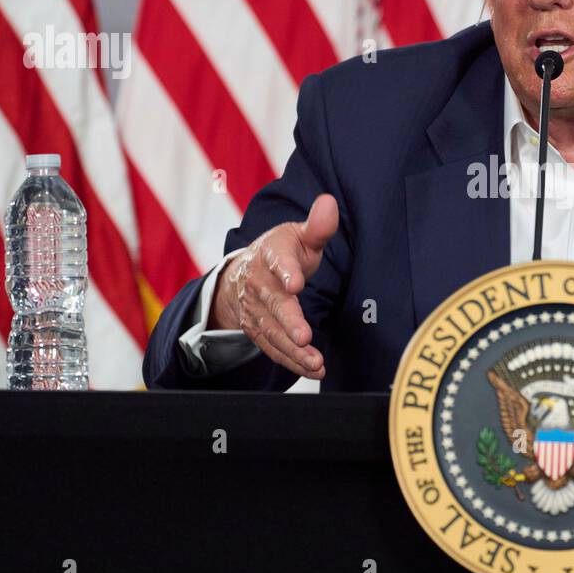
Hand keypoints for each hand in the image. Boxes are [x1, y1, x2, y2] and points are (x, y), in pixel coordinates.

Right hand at [210, 194, 338, 378]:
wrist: (244, 273)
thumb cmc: (281, 252)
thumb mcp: (298, 236)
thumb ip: (317, 226)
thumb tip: (329, 203)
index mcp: (271, 254)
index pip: (278, 261)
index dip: (286, 271)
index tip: (296, 283)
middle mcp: (258, 284)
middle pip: (274, 305)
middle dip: (289, 322)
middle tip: (304, 337)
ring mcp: (255, 310)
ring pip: (273, 332)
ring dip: (294, 350)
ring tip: (316, 362)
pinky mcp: (257, 330)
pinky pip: (273, 348)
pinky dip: (292, 361)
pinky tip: (313, 369)